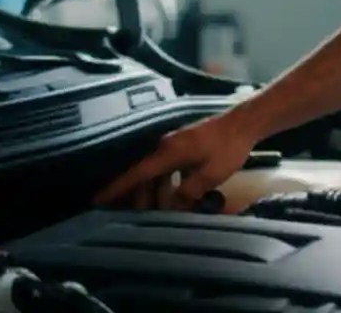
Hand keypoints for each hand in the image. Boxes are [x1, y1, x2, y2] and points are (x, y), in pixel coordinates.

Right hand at [91, 109, 257, 210]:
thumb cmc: (228, 148)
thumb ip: (188, 192)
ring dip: (155, 192)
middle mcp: (165, 147)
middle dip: (138, 197)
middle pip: (144, 176)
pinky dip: (167, 182)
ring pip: (156, 173)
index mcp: (167, 154)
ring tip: (157, 211)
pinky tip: (175, 195)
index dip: (116, 189)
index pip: (136, 174)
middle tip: (136, 218)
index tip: (96, 200)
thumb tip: (171, 208)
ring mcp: (175, 145)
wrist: (244, 123)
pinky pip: (167, 168)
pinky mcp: (185, 146)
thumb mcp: (209, 175)